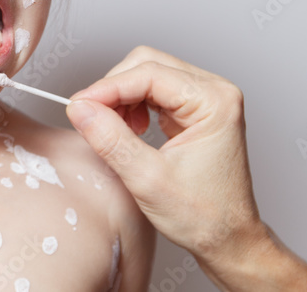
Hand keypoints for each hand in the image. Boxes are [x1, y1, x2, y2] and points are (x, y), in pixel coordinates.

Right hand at [66, 46, 306, 291]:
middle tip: (89, 117)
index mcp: (215, 101)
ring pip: (149, 74)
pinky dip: (132, 105)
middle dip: (114, 88)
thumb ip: (111, 140)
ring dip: (122, 96)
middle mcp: (215, 92)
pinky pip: (154, 91)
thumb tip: (79, 108)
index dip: (108, 87)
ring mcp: (205, 99)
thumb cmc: (204, 217)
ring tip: (111, 129)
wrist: (229, 242)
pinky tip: (128, 130)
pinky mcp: (194, 110)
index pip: (150, 73)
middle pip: (148, 65)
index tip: (77, 105)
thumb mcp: (148, 180)